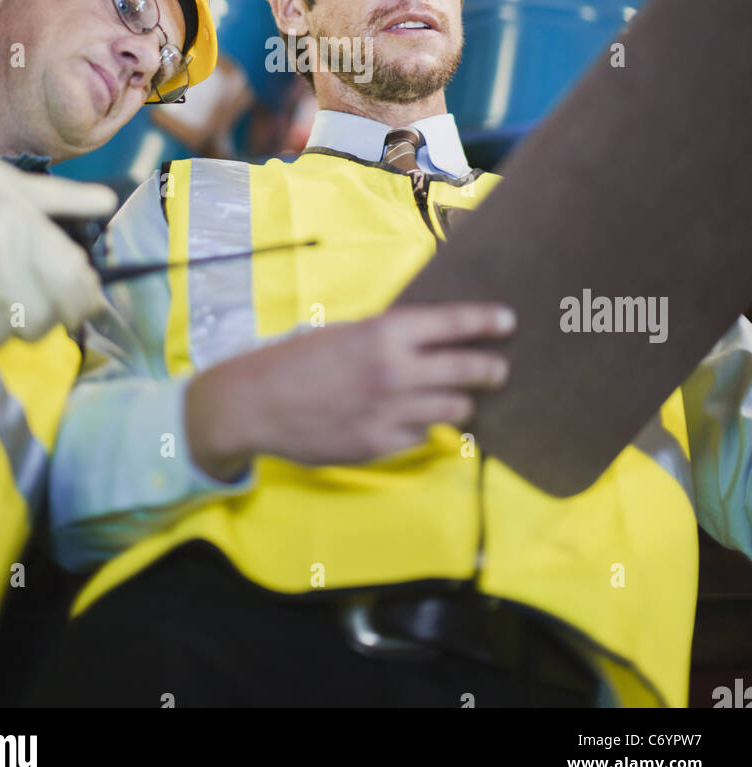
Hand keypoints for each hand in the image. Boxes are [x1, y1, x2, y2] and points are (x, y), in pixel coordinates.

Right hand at [0, 159, 116, 356]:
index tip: (80, 298)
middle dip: (37, 311)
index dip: (83, 299)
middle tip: (19, 292)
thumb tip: (107, 202)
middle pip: (40, 322)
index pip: (74, 288)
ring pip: (0, 337)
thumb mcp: (7, 183)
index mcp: (21, 232)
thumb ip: (62, 198)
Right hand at [186, 302, 513, 479]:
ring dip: (460, 403)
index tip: (508, 322)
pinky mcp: (381, 445)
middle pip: (468, 370)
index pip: (454, 324)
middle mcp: (395, 371)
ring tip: (459, 399)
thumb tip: (431, 340)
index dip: (486, 321)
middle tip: (499, 370)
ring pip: (454, 409)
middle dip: (490, 370)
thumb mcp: (347, 332)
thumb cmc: (299, 358)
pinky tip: (409, 421)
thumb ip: (390, 338)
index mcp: (385, 333)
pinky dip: (420, 428)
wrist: (257, 402)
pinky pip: (420, 436)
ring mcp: (391, 412)